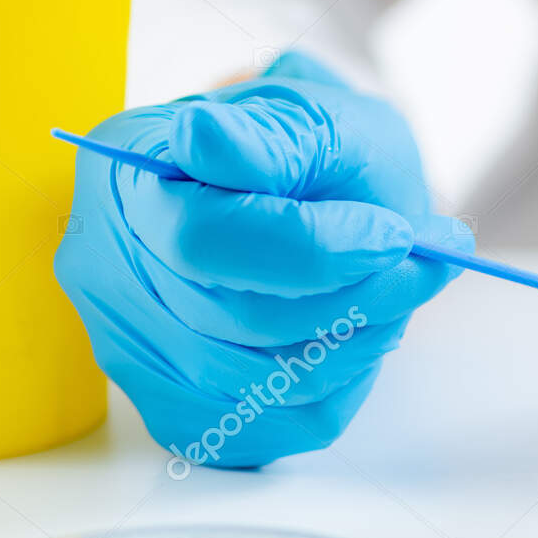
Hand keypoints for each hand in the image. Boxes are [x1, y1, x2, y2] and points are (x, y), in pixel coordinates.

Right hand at [54, 52, 468, 467]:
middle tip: (432, 259)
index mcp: (126, 177)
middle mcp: (105, 269)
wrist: (312, 196)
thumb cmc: (312, 149)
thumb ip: (271, 134)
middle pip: (233, 320)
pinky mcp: (176, 407)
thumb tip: (205, 137)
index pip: (202, 239)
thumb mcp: (312, 112)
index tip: (394, 233)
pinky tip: (364, 330)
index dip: (311, 248)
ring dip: (359, 339)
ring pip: (257, 381)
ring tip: (410, 285)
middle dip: (357, 295)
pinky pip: (271, 426)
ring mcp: (132, 348)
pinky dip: (339, 382)